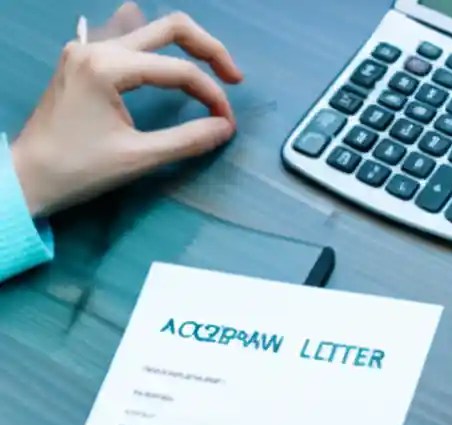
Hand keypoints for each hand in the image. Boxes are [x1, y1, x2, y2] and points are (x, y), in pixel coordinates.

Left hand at [10, 7, 243, 216]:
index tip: (227, 123)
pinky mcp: (80, 60)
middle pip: (169, 28)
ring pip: (147, 28)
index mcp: (108, 67)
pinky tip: (159, 49)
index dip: (212, 94)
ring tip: (208, 66)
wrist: (25, 178)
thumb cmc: (79, 170)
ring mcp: (84, 50)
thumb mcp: (139, 158)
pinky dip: (150, 42)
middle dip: (208, 50)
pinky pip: (123, 37)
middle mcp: (96, 47)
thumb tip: (225, 126)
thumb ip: (188, 139)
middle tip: (234, 78)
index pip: (178, 69)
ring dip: (182, 44)